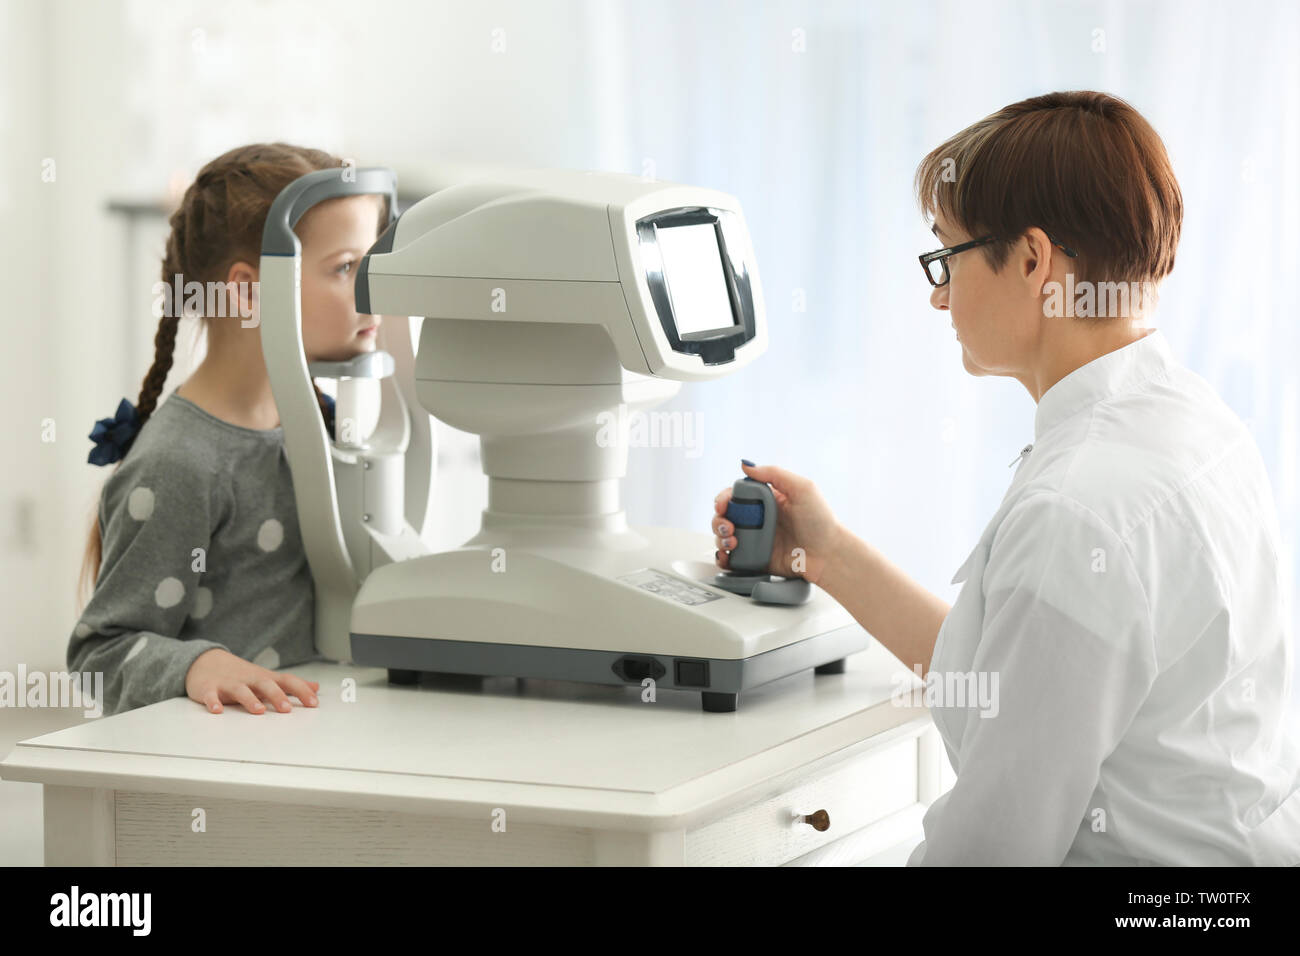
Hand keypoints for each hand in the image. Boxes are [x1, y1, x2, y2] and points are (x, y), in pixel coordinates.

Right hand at [185, 648, 320, 713]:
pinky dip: (213, 702)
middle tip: (287, 709)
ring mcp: (229, 683)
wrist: (207, 661)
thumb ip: (291, 685)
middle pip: (265, 685)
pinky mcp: (209, 688)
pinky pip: (211, 695)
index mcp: (265, 678)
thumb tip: (316, 687)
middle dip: (277, 696)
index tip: (314, 703)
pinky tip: (217, 710)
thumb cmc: (241, 675)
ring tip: (259, 710)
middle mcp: (249, 679)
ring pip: (241, 690)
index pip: (287, 682)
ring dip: (250, 700)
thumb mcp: (268, 678)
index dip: (301, 691)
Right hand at [712, 461, 843, 585]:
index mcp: (768, 501)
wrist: (828, 555)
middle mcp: (759, 520)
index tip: (722, 504)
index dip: (724, 498)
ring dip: (720, 538)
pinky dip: (723, 558)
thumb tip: (747, 465)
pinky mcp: (756, 559)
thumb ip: (774, 473)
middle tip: (727, 526)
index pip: (736, 496)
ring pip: (724, 537)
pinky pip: (732, 559)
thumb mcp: (803, 488)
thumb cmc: (821, 522)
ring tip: (731, 541)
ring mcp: (756, 540)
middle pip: (725, 516)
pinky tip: (726, 555)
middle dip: (718, 520)